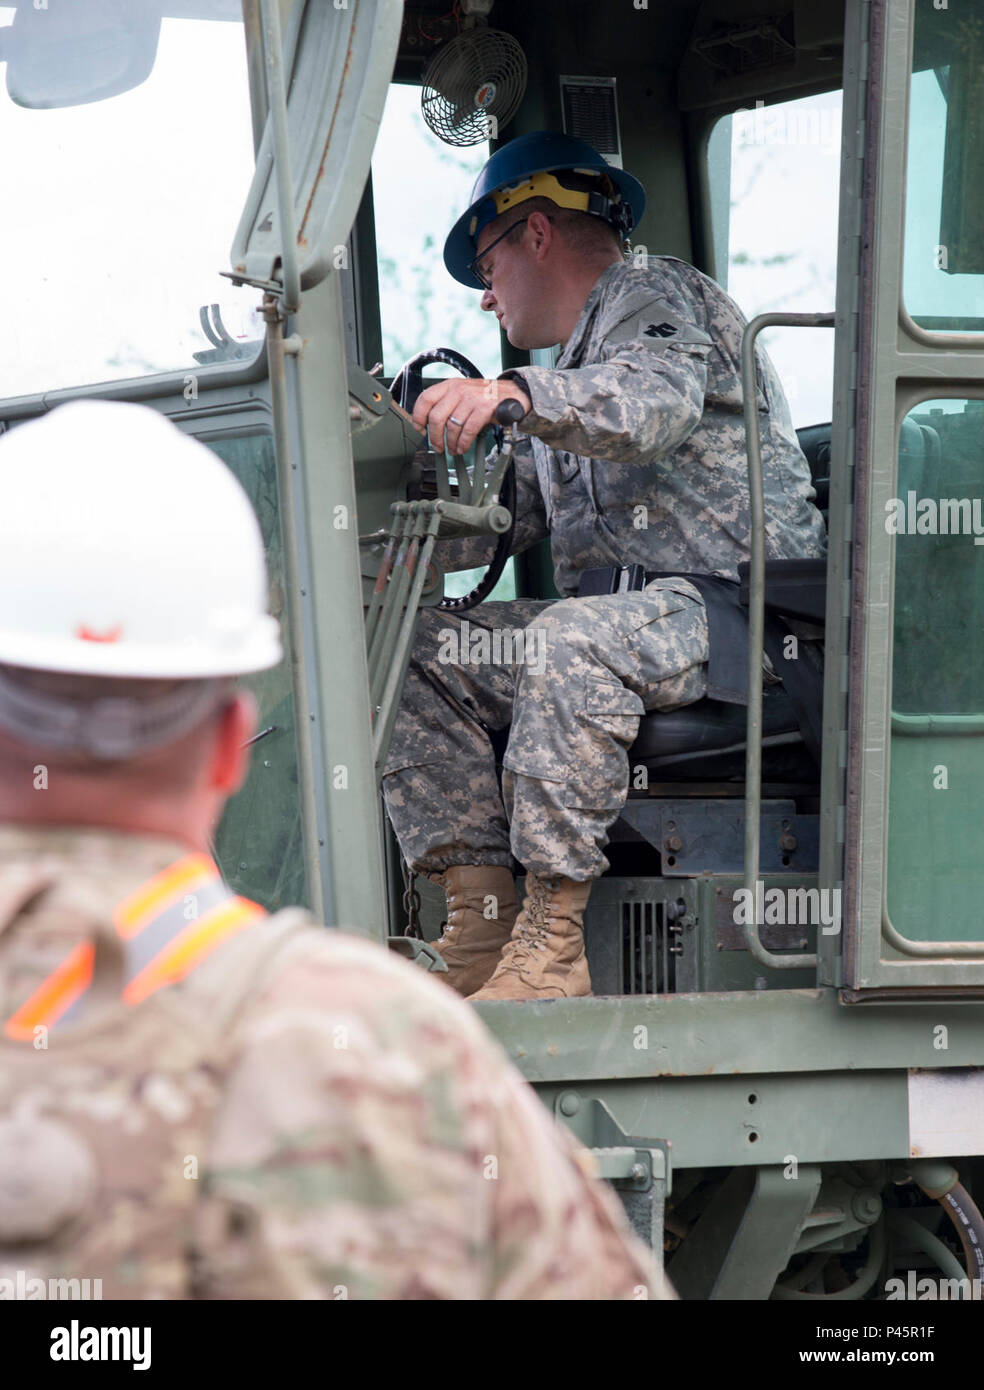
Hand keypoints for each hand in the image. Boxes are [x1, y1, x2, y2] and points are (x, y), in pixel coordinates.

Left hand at [411, 378, 531, 455]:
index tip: (419, 429)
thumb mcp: (463, 394)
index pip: (425, 399)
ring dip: (450, 443)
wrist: (513, 394)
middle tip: (437, 446)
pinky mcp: (484, 408)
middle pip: (436, 417)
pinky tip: (462, 447)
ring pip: (452, 426)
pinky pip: (467, 431)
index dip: (418, 416)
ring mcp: (472, 398)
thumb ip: (446, 404)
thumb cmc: (485, 398)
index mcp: (450, 385)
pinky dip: (463, 443)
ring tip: (452, 449)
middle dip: (434, 436)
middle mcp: (459, 389)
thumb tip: (428, 423)